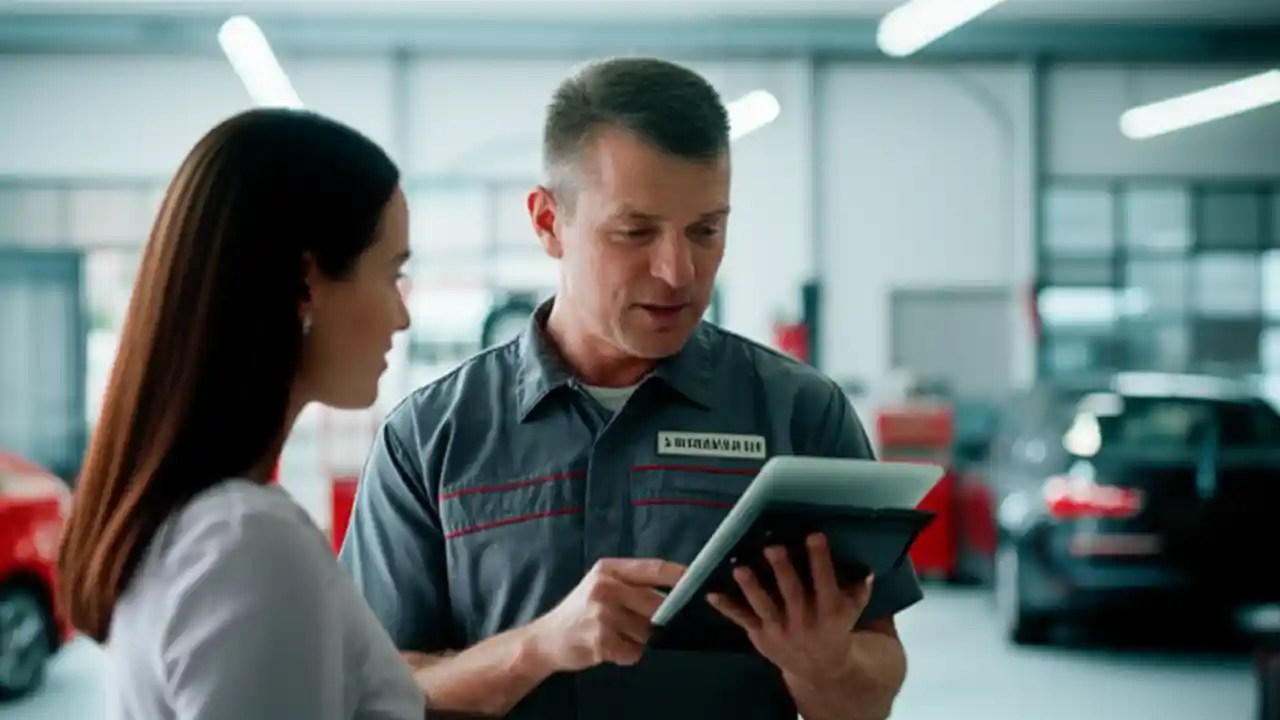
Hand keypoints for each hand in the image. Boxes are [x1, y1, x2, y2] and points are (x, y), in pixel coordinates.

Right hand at [528, 558, 684, 671]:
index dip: (680, 575)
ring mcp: (602, 614)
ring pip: (647, 631)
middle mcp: (605, 587)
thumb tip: (677, 591)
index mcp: (608, 569)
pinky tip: (610, 648)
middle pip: (656, 603)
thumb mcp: (601, 585)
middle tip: (641, 623)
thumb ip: (632, 584)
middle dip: (658, 618)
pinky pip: (634, 652)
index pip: (654, 568)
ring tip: (617, 634)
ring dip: (639, 639)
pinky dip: (628, 654)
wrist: (546, 640)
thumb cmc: (580, 611)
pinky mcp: (601, 640)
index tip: (698, 583)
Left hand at [707, 533, 872, 682]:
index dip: (820, 559)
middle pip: (792, 592)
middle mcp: (804, 621)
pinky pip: (743, 619)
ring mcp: (780, 629)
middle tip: (772, 547)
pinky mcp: (761, 635)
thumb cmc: (836, 628)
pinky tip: (711, 593)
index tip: (814, 535)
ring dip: (751, 587)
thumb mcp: (852, 611)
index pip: (825, 582)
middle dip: (782, 570)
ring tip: (739, 568)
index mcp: (829, 611)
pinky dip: (727, 607)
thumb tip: (866, 567)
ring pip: (764, 606)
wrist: (821, 670)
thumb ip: (858, 590)